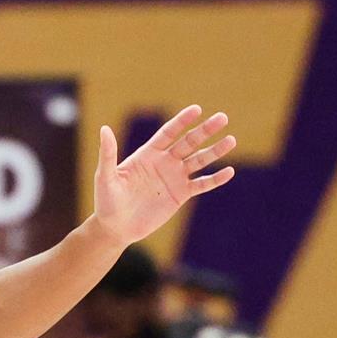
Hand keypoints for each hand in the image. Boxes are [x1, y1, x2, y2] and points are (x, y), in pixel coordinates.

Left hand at [92, 105, 235, 243]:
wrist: (117, 227)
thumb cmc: (107, 201)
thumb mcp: (106, 176)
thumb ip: (108, 153)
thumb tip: (104, 129)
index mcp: (147, 154)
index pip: (168, 133)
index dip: (182, 121)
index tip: (197, 109)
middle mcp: (164, 162)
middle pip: (188, 142)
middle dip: (205, 130)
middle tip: (222, 118)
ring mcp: (174, 178)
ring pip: (199, 161)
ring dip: (215, 151)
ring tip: (232, 140)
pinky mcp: (181, 195)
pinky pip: (201, 184)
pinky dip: (215, 179)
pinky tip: (229, 171)